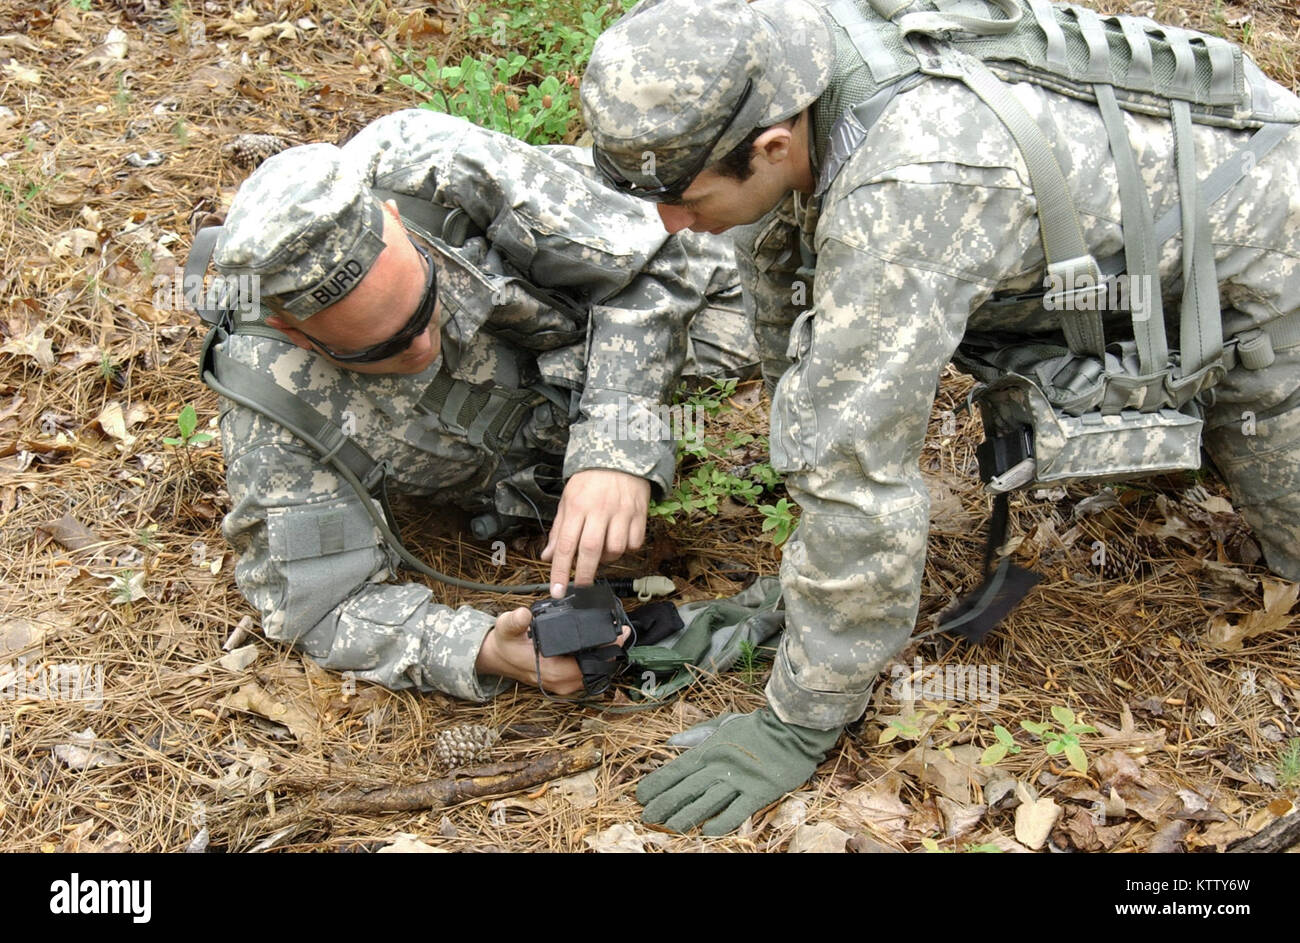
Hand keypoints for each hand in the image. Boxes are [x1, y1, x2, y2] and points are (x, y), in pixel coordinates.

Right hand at [475, 607, 630, 695]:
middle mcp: (561, 682)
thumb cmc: (505, 643)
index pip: (589, 663)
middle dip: (611, 651)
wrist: (499, 657)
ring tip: (615, 637)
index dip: (607, 649)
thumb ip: (514, 621)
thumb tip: (523, 614)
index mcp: (552, 671)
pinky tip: (600, 646)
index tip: (619, 633)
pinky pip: (587, 674)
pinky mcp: (564, 682)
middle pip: (597, 669)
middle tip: (622, 631)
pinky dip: (595, 661)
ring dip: (605, 657)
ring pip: (594, 674)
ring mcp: (563, 685)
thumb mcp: (506, 628)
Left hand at [541, 469, 649, 596]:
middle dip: (584, 574)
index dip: (560, 571)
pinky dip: (626, 549)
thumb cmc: (590, 482)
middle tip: (580, 587)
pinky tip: (619, 540)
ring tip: (602, 552)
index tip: (557, 591)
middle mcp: (599, 510)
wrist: (620, 456)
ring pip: (615, 549)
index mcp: (576, 506)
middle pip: (590, 550)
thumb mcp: (568, 500)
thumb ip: (558, 530)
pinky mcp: (639, 514)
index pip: (565, 544)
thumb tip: (548, 557)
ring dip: (607, 559)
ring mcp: (621, 512)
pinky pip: (634, 543)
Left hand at [637, 707, 842, 835]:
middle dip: (664, 804)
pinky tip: (707, 831)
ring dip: (686, 816)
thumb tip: (671, 743)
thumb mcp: (723, 723)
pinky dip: (721, 822)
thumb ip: (697, 734)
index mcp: (709, 750)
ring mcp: (739, 780)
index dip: (657, 783)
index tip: (641, 796)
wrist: (792, 728)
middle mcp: (719, 766)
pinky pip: (736, 811)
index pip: (676, 769)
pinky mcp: (758, 792)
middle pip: (686, 788)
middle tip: (647, 817)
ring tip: (669, 827)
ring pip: (706, 802)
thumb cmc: (756, 727)